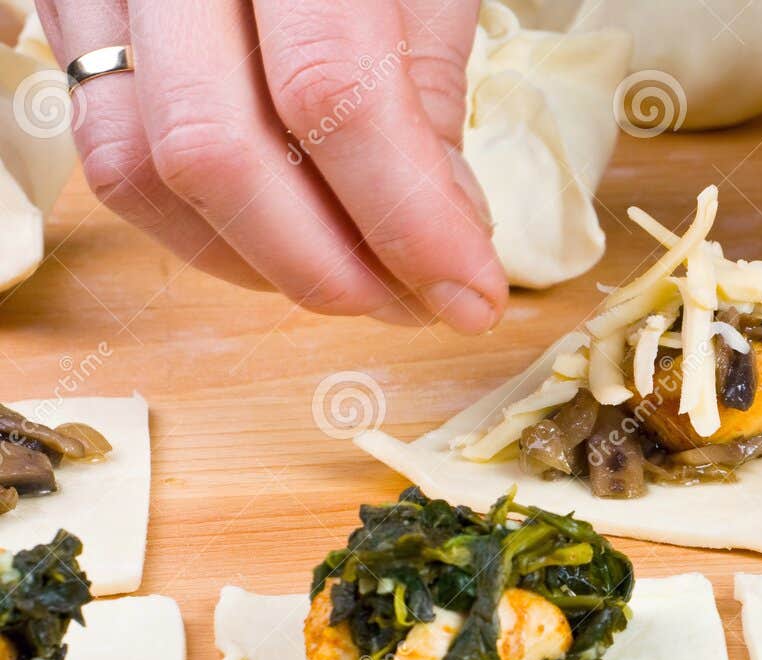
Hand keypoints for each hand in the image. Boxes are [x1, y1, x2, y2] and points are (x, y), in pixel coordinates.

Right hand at [38, 0, 506, 331]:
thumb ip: (426, 90)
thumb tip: (445, 235)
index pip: (331, 92)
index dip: (407, 219)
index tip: (473, 294)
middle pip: (213, 149)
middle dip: (327, 266)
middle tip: (417, 305)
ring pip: (143, 170)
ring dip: (263, 264)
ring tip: (366, 283)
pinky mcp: (66, 10)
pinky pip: (112, 157)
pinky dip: (204, 231)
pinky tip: (286, 245)